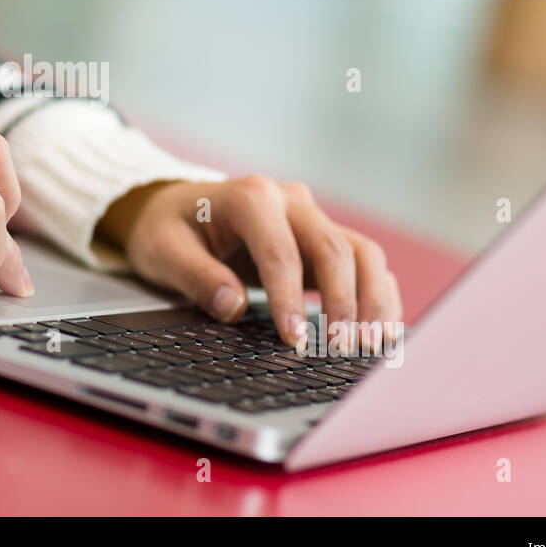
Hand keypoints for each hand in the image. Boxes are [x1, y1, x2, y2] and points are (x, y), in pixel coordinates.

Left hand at [96, 177, 401, 347]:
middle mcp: (290, 201)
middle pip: (333, 248)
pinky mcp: (322, 239)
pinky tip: (380, 330)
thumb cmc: (168, 228)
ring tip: (368, 346)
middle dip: (343, 302)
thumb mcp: (164, 251)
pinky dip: (378, 294)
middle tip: (341, 350)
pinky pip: (364, 262)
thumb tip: (233, 307)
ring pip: (361, 252)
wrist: (175, 207)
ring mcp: (311, 218)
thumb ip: (197, 277)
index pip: (280, 251)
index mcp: (250, 196)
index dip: (290, 299)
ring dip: (371, 299)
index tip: (295, 341)